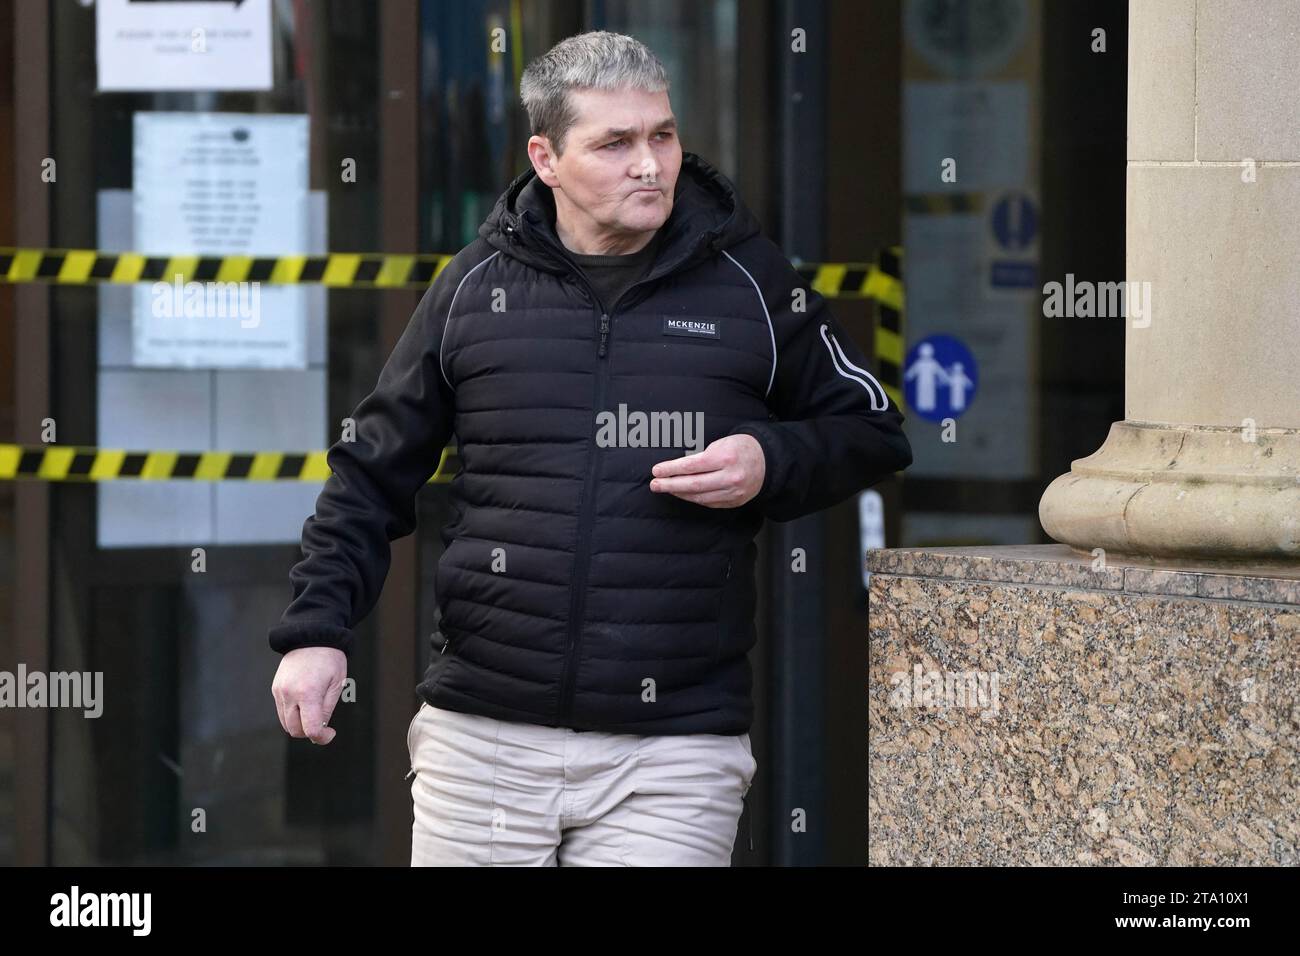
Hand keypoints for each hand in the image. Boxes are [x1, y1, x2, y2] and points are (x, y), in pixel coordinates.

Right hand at [272, 646, 347, 743]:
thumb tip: (319, 730)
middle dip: (310, 732)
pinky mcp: (276, 689)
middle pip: (295, 730)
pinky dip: (293, 715)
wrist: (311, 636)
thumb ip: (327, 709)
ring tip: (314, 712)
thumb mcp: (337, 684)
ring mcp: (280, 692)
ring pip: (286, 723)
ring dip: (300, 725)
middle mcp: (289, 694)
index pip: (309, 729)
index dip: (322, 738)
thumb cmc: (330, 659)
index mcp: (308, 693)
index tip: (330, 733)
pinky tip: (305, 704)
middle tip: (324, 724)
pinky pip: (282, 712)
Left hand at [649, 434, 764, 507]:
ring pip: (699, 497)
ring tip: (666, 488)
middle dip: (670, 485)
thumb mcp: (721, 443)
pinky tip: (683, 493)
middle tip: (654, 484)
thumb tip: (678, 469)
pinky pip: (709, 502)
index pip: (691, 466)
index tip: (656, 470)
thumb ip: (702, 457)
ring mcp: (733, 492)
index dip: (671, 469)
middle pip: (693, 484)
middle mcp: (730, 477)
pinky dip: (693, 498)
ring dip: (680, 493)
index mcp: (725, 458)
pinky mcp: (734, 502)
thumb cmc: (740, 448)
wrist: (767, 461)